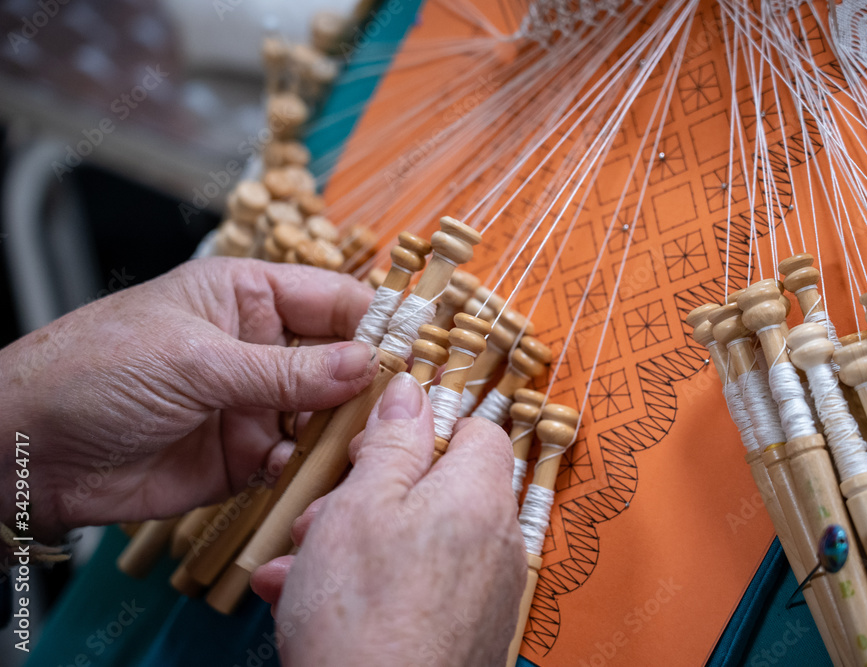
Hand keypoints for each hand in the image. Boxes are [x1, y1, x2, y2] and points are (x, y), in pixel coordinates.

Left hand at [0, 258, 377, 536]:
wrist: (26, 451)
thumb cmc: (97, 370)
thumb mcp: (198, 361)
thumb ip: (287, 371)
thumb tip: (369, 366)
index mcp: (249, 297)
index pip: (336, 301)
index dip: (381, 322)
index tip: (424, 349)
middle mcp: (260, 349)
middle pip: (340, 362)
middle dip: (370, 384)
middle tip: (407, 410)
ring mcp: (253, 405)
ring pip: (325, 416)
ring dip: (343, 433)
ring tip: (361, 447)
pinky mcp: (242, 459)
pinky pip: (295, 463)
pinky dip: (305, 471)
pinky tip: (296, 473)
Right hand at [251, 373, 526, 666]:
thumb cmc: (364, 617)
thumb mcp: (362, 504)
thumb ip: (391, 443)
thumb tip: (411, 390)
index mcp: (478, 497)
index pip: (477, 431)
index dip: (422, 430)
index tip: (374, 448)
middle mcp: (494, 544)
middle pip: (436, 489)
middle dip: (368, 496)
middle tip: (321, 518)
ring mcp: (483, 594)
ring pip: (414, 542)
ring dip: (354, 546)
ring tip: (300, 571)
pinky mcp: (463, 633)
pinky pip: (416, 590)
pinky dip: (371, 589)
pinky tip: (311, 605)